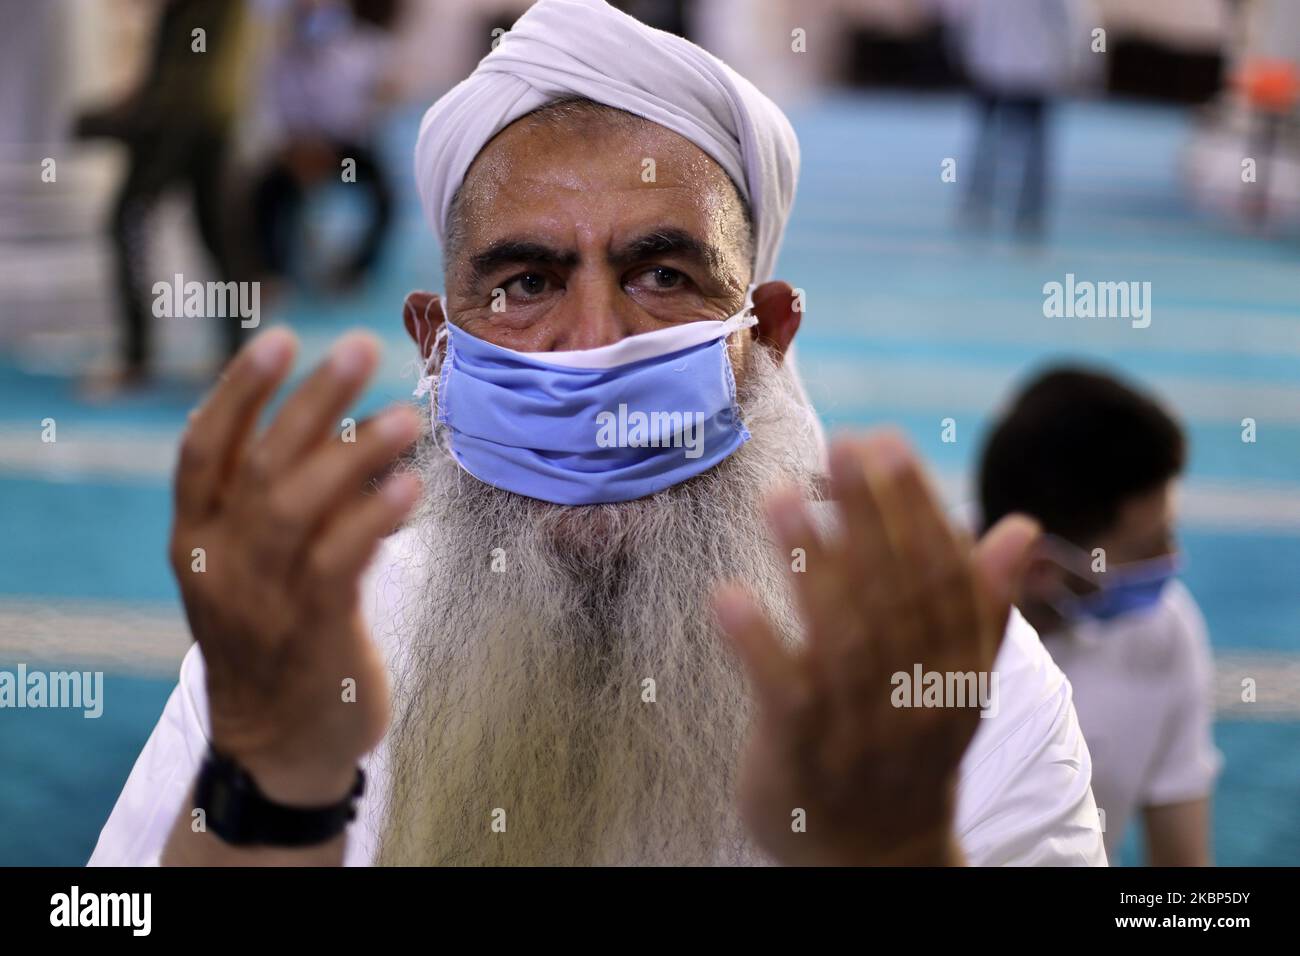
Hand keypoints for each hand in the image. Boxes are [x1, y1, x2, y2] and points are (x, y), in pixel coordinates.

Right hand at [169, 329, 421, 804]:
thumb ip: (285, 504)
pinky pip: (342, 561)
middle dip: (310, 400)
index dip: (237, 392)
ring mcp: (264, 600)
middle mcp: (222, 563)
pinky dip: (375, 516)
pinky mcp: (315, 632)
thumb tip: (345, 423)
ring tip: (405, 414)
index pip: (201, 452)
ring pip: (299, 508)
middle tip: (360, 349)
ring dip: (354, 454)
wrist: (279, 745)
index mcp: (198, 540)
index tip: (279, 339)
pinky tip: (411, 483)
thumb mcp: (258, 568)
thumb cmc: (279, 637)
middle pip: (261, 465)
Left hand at [714, 431, 1038, 864]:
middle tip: (839, 446)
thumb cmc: (913, 749)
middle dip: (866, 513)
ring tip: (781, 497)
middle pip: (893, 591)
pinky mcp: (798, 752)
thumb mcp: (960, 680)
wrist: (881, 857)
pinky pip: (780, 693)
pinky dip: (757, 643)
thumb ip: (986, 602)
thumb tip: (1021, 524)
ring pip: (839, 633)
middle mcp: (914, 691)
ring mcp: (855, 723)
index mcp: (957, 666)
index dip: (915, 506)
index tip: (884, 444)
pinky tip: (729, 594)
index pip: (943, 574)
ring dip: (809, 561)